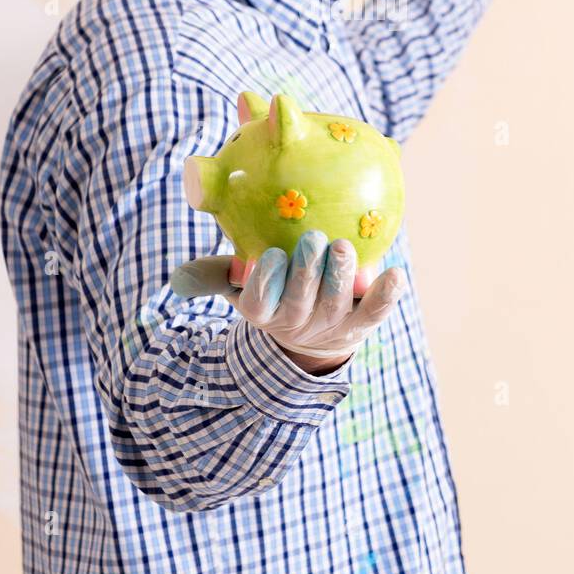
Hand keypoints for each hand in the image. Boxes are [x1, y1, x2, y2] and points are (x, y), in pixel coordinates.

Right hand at [169, 230, 405, 373]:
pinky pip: (375, 312)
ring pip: (336, 304)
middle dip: (306, 272)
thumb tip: (177, 278)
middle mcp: (296, 322)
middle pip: (300, 300)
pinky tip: (395, 273)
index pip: (259, 302)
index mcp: (262, 311)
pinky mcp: (361, 323)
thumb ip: (213, 272)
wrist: (310, 333)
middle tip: (312, 239)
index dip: (266, 281)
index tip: (270, 255)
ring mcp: (331, 325)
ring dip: (340, 276)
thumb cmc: (272, 290)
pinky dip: (386, 295)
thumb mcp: (239, 282)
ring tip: (342, 246)